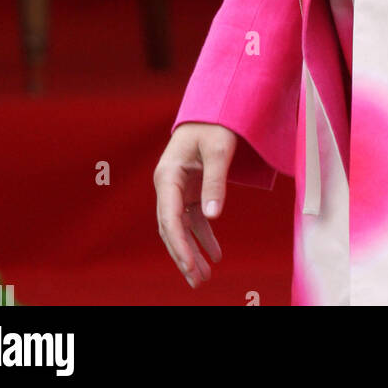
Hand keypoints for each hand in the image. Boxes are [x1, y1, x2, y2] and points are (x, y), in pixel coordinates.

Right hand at [154, 121, 236, 287]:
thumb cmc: (216, 123)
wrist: (216, 105)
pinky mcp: (191, 189)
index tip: (190, 266)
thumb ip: (216, 181)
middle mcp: (168, 185)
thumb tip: (214, 217)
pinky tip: (214, 254)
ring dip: (192, 251)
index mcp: (168, 175)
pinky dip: (203, 237)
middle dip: (183, 256)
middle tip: (197, 282)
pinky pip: (193, 219)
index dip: (179, 245)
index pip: (169, 218)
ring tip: (205, 277)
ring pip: (181, 227)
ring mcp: (178, 188)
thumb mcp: (219, 149)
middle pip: (171, 228)